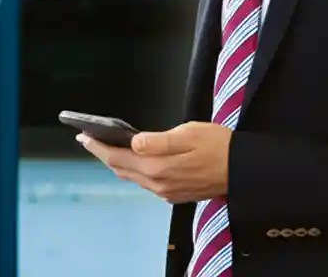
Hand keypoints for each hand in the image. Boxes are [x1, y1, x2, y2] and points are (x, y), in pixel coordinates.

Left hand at [76, 121, 231, 203]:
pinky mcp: (175, 194)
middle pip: (121, 169)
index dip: (97, 146)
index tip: (84, 136)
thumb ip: (157, 140)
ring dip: (118, 162)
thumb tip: (134, 142)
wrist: (243, 170)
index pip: (117, 157)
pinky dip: (134, 170)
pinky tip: (134, 159)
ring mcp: (166, 191)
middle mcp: (159, 184)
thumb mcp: (187, 133)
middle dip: (103, 154)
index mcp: (158, 167)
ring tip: (107, 147)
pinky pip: (147, 182)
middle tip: (90, 140)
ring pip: (133, 177)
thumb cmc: (219, 146)